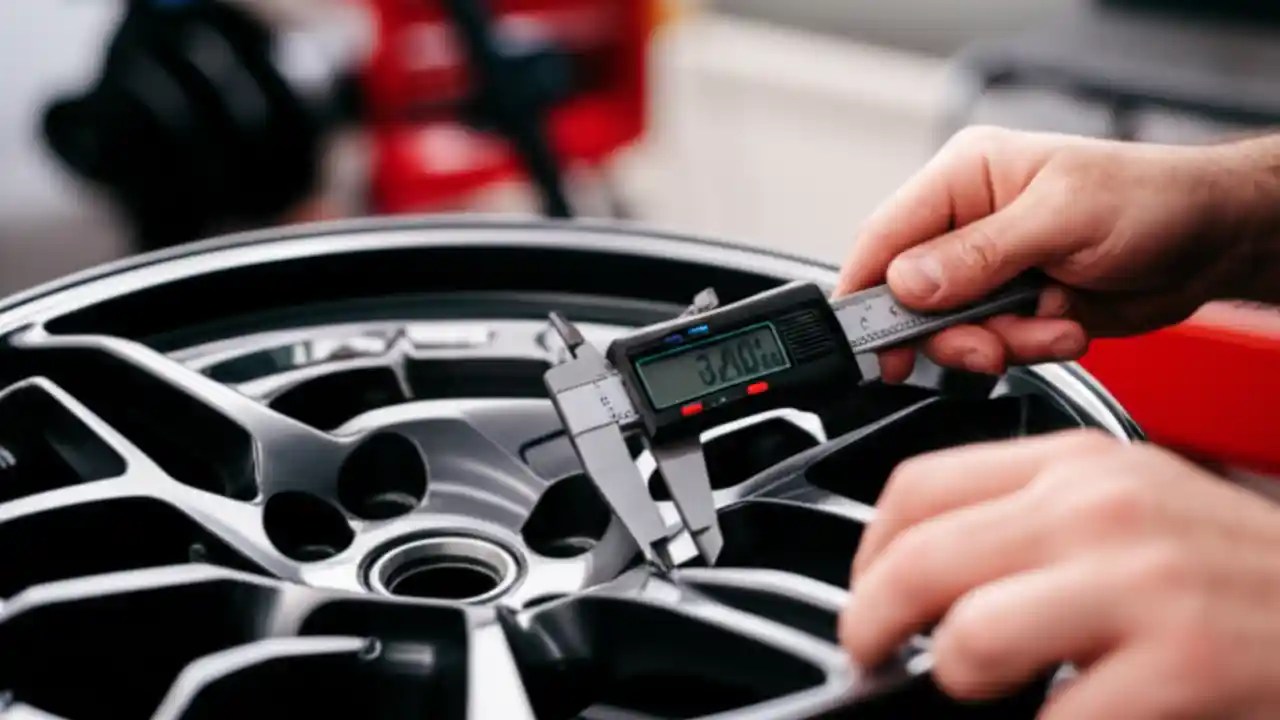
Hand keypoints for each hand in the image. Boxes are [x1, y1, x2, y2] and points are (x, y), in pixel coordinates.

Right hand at [835, 126, 1279, 382]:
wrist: (1213, 241)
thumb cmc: (1151, 199)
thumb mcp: (1060, 219)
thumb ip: (977, 254)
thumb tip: (906, 282)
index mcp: (964, 177)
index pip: (885, 235)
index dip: (865, 289)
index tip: (866, 338)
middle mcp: (967, 223)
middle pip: (910, 296)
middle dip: (950, 331)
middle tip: (984, 346)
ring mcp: (990, 269)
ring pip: (952, 330)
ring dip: (1000, 342)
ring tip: (1050, 324)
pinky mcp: (1014, 306)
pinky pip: (992, 345)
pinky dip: (1027, 348)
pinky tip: (1064, 326)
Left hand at [839, 430, 1279, 718]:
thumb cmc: (1236, 570)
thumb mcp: (1125, 507)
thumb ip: (1028, 519)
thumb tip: (920, 567)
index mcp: (1077, 464)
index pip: (915, 487)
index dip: (865, 552)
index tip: (863, 591)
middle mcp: (1101, 510)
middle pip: (920, 560)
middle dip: (868, 624)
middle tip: (870, 658)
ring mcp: (1144, 584)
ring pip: (969, 639)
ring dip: (954, 683)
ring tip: (977, 693)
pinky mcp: (1186, 663)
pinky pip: (1056, 718)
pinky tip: (1061, 719)